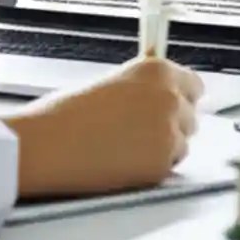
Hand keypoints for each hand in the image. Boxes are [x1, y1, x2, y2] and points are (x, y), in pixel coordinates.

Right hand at [2, 57, 202, 198]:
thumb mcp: (111, 84)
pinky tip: (124, 163)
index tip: (172, 105)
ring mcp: (169, 132)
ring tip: (126, 149)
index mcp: (157, 71)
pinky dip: (152, 169)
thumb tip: (157, 98)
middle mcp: (169, 98)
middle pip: (191, 115)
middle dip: (172, 124)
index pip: (194, 85)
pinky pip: (169, 168)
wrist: (45, 145)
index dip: (180, 97)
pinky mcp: (161, 164)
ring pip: (182, 144)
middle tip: (140, 133)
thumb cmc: (64, 114)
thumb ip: (143, 88)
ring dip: (163, 148)